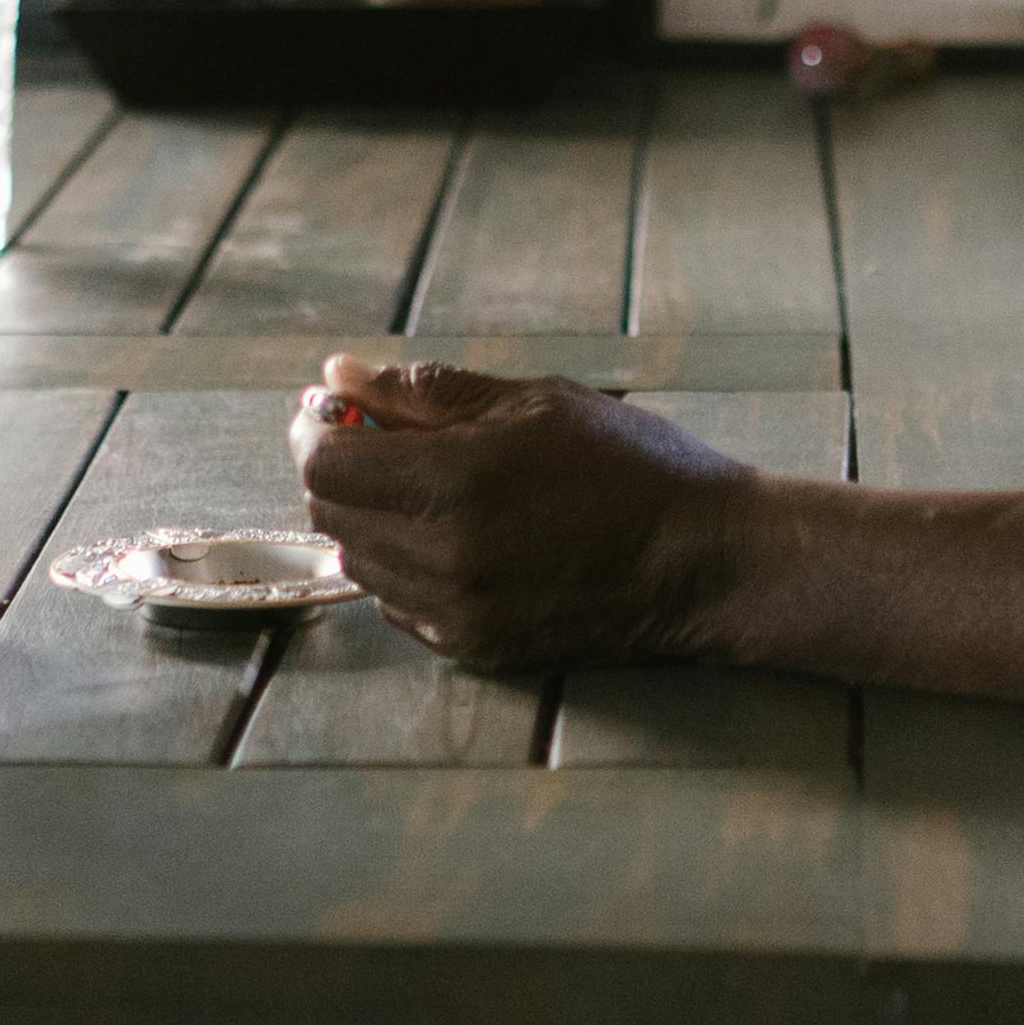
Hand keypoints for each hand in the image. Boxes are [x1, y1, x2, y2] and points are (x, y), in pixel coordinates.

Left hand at [292, 359, 742, 669]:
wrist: (705, 563)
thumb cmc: (632, 466)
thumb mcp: (534, 402)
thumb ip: (427, 391)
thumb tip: (338, 376)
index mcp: (457, 484)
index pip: (326, 468)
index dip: (318, 433)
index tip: (336, 411)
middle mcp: (445, 558)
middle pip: (330, 517)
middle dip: (339, 472)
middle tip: (378, 440)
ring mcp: (458, 613)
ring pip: (359, 564)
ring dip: (370, 521)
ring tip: (428, 489)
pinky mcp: (476, 649)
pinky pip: (400, 604)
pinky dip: (405, 567)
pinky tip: (456, 538)